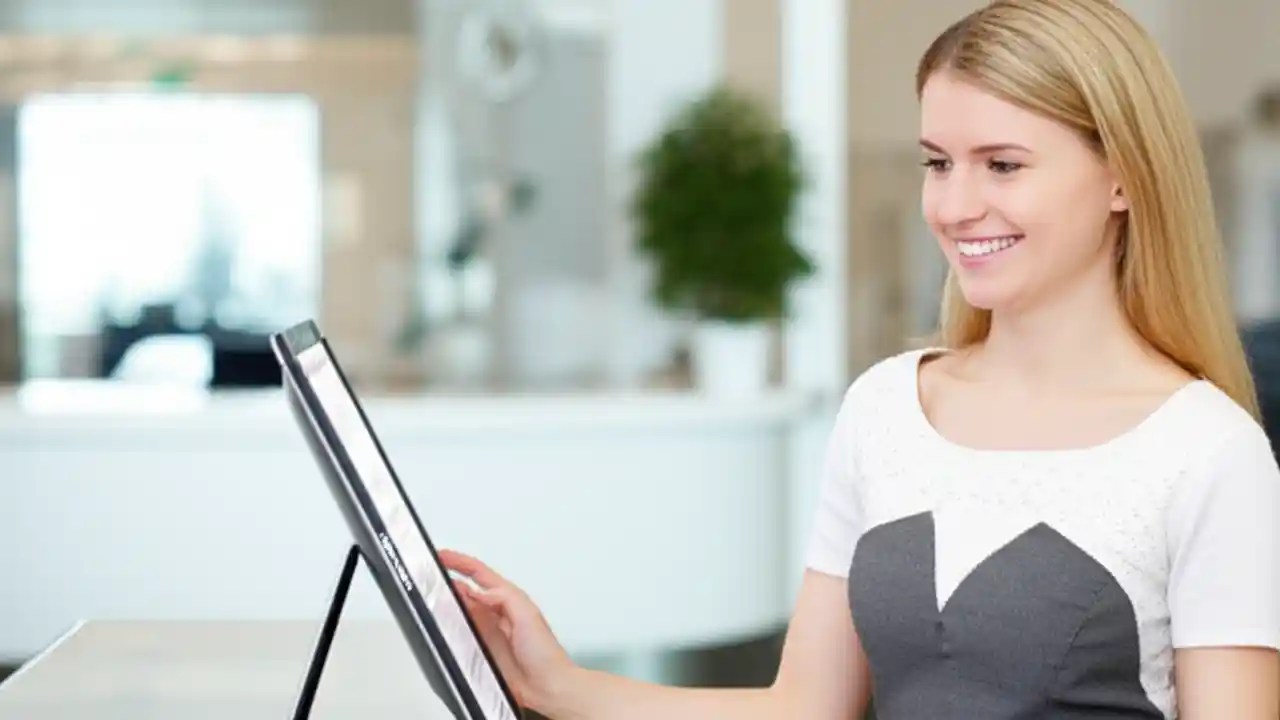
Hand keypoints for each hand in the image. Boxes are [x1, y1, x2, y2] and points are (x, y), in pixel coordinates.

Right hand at [438, 549, 578, 714]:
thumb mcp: (527, 614)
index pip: (480, 573)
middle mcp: (495, 612)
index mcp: (508, 598)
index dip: (461, 562)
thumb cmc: (544, 652)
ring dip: (447, 602)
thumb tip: (480, 592)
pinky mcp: (480, 649)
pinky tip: (441, 625)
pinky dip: (449, 626)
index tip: (442, 555)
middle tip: (430, 576)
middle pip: (466, 589)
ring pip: (460, 609)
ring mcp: (486, 631)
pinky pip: (459, 633)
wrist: (546, 685)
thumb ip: (505, 597)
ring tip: (432, 596)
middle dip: (449, 580)